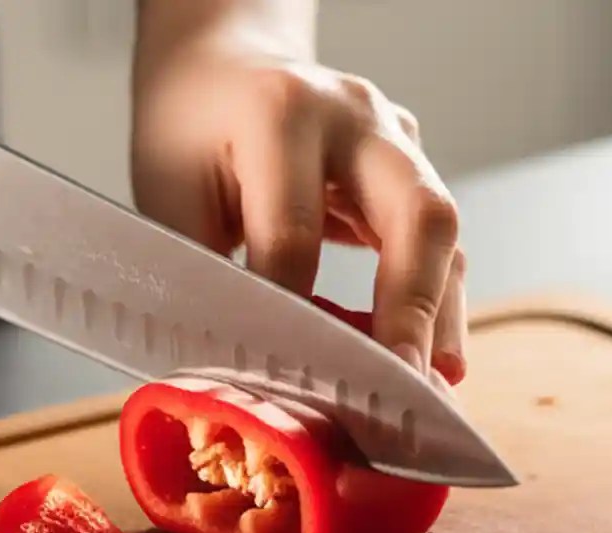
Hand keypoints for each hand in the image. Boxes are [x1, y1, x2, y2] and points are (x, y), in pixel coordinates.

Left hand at [131, 33, 466, 382]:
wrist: (224, 67)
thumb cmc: (189, 134)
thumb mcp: (169, 197)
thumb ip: (203, 275)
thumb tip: (236, 368)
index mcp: (279, 113)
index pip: (294, 231)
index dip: (291, 315)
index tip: (290, 382)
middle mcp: (354, 117)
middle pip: (413, 213)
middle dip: (411, 307)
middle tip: (401, 382)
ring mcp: (394, 136)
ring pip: (442, 230)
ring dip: (439, 315)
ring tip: (429, 386)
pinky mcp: (412, 165)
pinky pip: (437, 239)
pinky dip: (433, 301)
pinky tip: (427, 358)